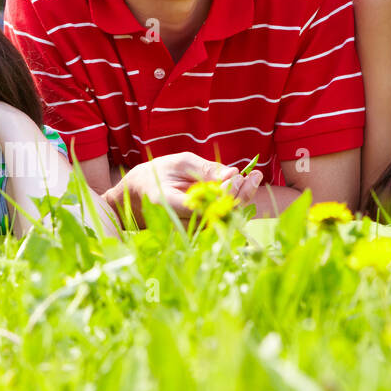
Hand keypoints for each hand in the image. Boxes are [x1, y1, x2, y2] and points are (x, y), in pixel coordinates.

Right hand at [103, 152, 264, 225]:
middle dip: (240, 194)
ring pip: (224, 218)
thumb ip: (204, 168)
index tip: (237, 176)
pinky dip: (235, 201)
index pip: (205, 206)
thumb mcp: (178, 163)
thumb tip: (232, 174)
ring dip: (242, 198)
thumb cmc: (155, 174)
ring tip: (255, 176)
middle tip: (254, 174)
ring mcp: (189, 228)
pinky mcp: (197, 228)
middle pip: (219, 214)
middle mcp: (180, 222)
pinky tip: (246, 184)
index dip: (224, 194)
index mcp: (170, 204)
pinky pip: (221, 217)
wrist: (136, 196)